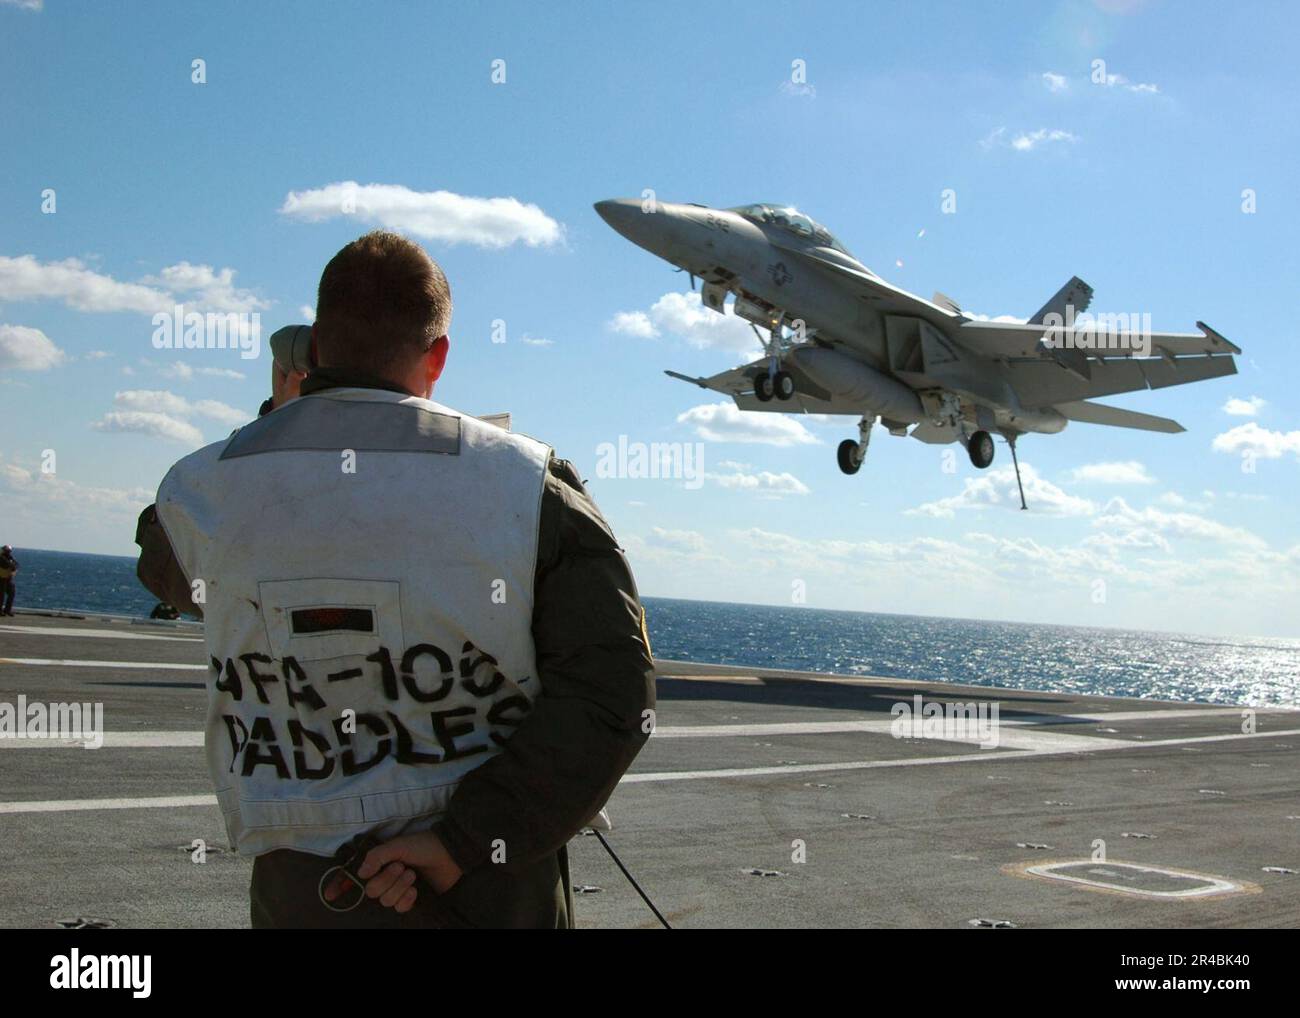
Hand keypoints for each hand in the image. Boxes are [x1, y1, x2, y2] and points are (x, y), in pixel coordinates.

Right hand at [323, 831, 463, 913]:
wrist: (450, 854)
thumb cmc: (424, 844)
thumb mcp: (399, 845)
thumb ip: (377, 857)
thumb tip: (361, 874)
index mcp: (378, 862)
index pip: (353, 876)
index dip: (340, 885)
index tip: (330, 895)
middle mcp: (384, 876)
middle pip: (371, 891)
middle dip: (386, 880)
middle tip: (401, 866)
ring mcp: (396, 889)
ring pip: (385, 900)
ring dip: (399, 886)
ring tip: (412, 873)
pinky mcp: (409, 899)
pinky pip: (399, 908)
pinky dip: (407, 898)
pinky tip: (415, 888)